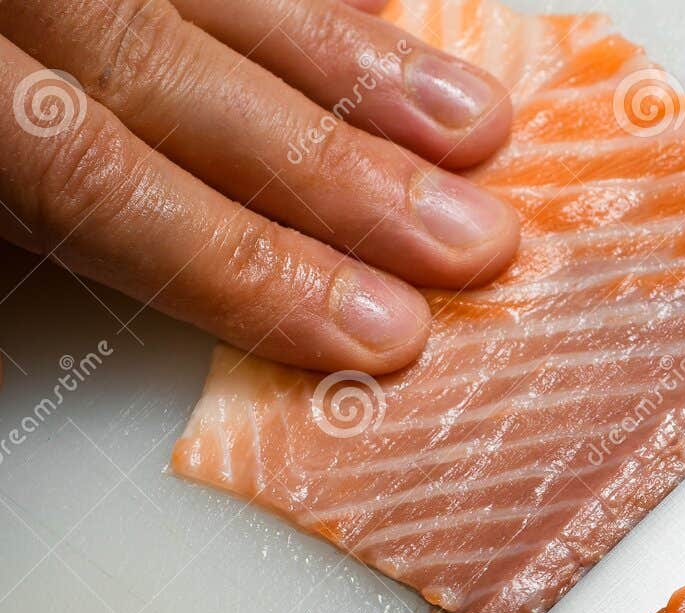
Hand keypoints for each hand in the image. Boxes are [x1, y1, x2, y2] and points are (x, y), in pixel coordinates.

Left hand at [0, 0, 519, 373]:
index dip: (242, 264)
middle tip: (466, 241)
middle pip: (177, 77)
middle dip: (341, 170)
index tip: (372, 333)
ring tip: (473, 122)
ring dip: (359, 62)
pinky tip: (392, 11)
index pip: (95, 180)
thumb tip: (143, 340)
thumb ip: (22, 233)